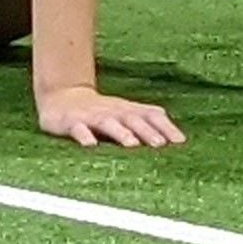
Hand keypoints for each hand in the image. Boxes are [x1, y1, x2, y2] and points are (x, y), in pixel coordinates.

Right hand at [35, 83, 184, 148]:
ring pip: (108, 123)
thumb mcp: (125, 114)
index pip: (150, 115)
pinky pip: (78, 129)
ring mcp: (91, 116)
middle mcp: (113, 111)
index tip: (180, 142)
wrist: (62, 97)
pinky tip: (91, 145)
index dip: (166, 127)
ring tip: (132, 145)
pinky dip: (84, 136)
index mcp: (128, 110)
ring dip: (120, 133)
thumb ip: (148, 122)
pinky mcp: (71, 122)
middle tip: (160, 144)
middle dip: (146, 131)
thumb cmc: (101, 112)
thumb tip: (180, 138)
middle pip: (132, 119)